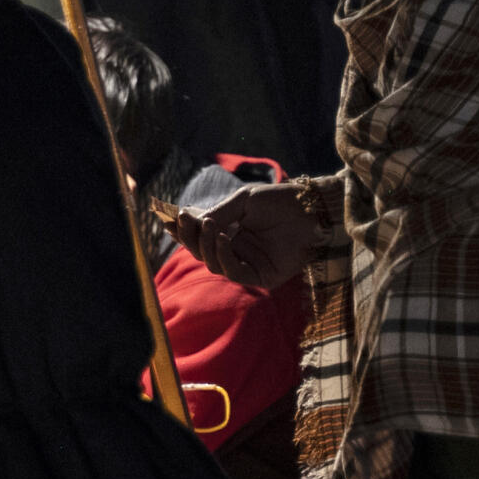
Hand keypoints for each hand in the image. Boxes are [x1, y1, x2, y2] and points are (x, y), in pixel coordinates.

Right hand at [176, 182, 321, 289]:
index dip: (182, 231)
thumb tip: (195, 224)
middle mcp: (237, 251)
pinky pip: (234, 272)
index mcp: (230, 233)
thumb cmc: (280, 201)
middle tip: (184, 219)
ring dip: (206, 245)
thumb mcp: (243, 201)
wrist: (312, 209)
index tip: (166, 220)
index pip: (200, 237)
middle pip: (201, 252)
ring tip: (210, 226)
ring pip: (213, 264)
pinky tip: (223, 238)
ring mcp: (249, 264)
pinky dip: (223, 256)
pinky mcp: (262, 277)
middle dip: (189, 237)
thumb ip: (219, 213)